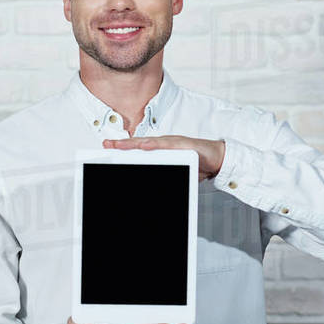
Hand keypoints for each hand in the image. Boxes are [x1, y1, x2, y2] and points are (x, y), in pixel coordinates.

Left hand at [103, 135, 225, 180]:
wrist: (216, 158)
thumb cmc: (196, 163)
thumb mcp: (176, 170)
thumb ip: (164, 173)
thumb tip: (146, 180)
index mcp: (160, 150)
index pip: (138, 148)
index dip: (123, 148)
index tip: (108, 148)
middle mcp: (163, 144)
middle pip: (139, 143)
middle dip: (122, 144)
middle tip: (106, 145)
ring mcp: (172, 142)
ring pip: (149, 142)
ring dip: (133, 143)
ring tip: (119, 145)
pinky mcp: (182, 144)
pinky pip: (166, 144)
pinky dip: (155, 145)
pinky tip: (144, 145)